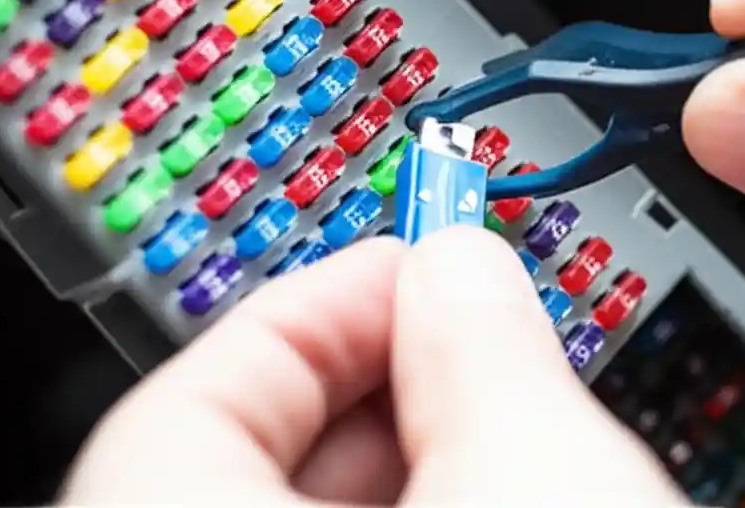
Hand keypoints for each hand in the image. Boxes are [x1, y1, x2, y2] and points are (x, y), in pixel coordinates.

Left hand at [59, 228, 682, 504]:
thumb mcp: (539, 477)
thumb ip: (485, 340)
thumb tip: (463, 265)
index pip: (206, 383)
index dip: (332, 296)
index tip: (430, 260)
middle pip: (269, 452)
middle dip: (401, 379)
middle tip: (496, 341)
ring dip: (438, 459)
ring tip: (534, 436)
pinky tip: (526, 500)